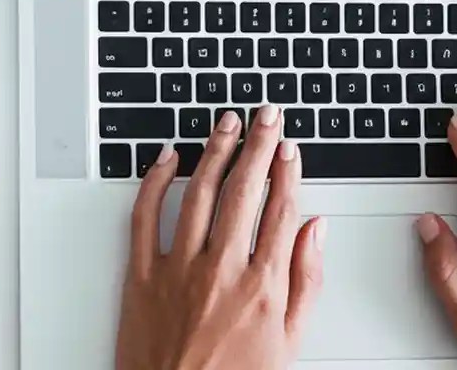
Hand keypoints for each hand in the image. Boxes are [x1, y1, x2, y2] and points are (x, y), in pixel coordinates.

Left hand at [116, 106, 325, 369]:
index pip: (281, 209)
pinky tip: (168, 158)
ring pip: (199, 193)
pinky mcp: (140, 277)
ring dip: (215, 151)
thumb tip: (316, 232)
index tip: (290, 147)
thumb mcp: (289, 341)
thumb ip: (306, 281)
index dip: (288, 171)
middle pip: (245, 190)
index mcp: (262, 286)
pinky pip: (145, 217)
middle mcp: (221, 270)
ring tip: (226, 123)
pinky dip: (155, 181)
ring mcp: (178, 270)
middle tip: (266, 116)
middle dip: (258, 145)